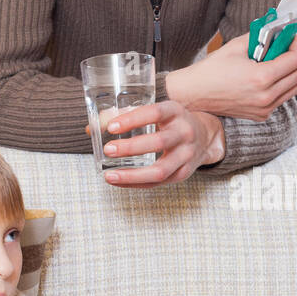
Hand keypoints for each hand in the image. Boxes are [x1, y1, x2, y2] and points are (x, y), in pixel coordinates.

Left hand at [85, 99, 223, 186]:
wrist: (205, 136)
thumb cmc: (171, 122)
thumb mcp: (156, 111)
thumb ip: (125, 115)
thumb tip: (91, 128)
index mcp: (175, 111)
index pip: (154, 113)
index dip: (132, 119)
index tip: (111, 127)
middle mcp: (185, 132)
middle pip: (158, 143)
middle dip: (130, 148)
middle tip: (108, 150)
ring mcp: (187, 155)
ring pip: (160, 170)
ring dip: (132, 175)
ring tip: (109, 175)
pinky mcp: (184, 173)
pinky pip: (159, 183)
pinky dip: (137, 184)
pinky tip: (119, 181)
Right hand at [170, 31, 296, 121]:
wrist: (194, 94)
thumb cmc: (212, 69)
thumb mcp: (236, 47)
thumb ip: (261, 36)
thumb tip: (277, 28)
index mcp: (262, 77)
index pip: (296, 59)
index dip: (295, 44)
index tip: (290, 37)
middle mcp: (267, 96)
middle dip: (294, 57)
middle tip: (283, 47)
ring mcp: (265, 109)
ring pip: (295, 87)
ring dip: (290, 73)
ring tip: (275, 63)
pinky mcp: (262, 115)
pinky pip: (282, 98)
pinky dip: (281, 86)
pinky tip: (266, 78)